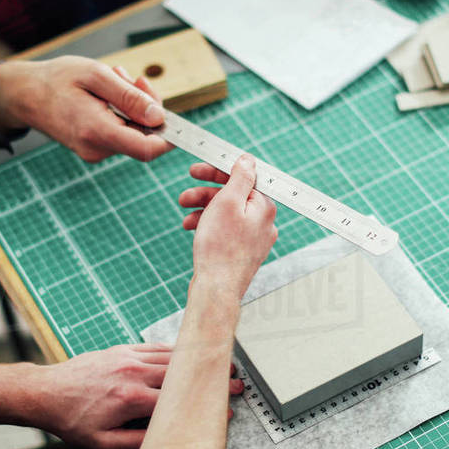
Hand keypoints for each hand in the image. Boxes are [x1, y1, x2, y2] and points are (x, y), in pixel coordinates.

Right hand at [0, 57, 173, 161]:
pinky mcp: (94, 147)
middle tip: (132, 78)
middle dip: (147, 106)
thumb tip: (159, 116)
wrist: (23, 94)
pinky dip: (122, 111)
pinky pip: (121, 132)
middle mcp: (97, 148)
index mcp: (97, 131)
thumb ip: (129, 97)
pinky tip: (107, 92)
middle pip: (144, 137)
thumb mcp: (96, 76)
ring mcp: (95, 151)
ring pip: (134, 132)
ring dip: (133, 105)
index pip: (147, 149)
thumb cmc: (55, 80)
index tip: (174, 116)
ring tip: (114, 78)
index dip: (169, 136)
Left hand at [27, 344, 243, 448]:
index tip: (226, 410)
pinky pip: (157, 348)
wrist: (46, 392)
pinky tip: (192, 357)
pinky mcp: (123, 350)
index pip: (179, 401)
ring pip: (173, 356)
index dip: (205, 406)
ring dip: (199, 362)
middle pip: (183, 373)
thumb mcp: (103, 444)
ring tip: (223, 366)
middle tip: (237, 383)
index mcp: (131, 398)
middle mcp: (133, 372)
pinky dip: (177, 353)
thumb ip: (138, 443)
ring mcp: (128, 357)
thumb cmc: (73, 421)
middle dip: (211, 379)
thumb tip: (169, 440)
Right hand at [178, 155, 277, 298]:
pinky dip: (207, 225)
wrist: (216, 289)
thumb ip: (240, 177)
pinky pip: (224, 229)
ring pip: (226, 213)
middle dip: (205, 192)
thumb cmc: (221, 248)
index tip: (198, 169)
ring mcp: (253, 238)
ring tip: (184, 211)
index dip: (218, 171)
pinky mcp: (241, 251)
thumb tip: (248, 159)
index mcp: (264, 206)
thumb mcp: (227, 202)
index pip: (243, 178)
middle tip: (184, 194)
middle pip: (233, 195)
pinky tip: (191, 227)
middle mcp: (263, 222)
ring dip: (203, 208)